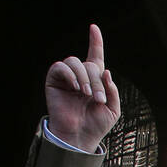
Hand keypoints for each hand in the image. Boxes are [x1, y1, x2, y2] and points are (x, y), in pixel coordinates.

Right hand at [44, 24, 120, 151]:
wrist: (80, 137)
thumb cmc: (96, 125)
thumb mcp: (113, 109)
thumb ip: (112, 90)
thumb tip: (106, 71)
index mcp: (95, 81)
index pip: (95, 56)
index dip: (95, 42)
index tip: (93, 28)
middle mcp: (80, 76)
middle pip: (89, 64)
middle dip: (96, 80)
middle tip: (97, 98)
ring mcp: (67, 78)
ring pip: (75, 62)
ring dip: (84, 78)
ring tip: (86, 94)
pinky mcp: (54, 81)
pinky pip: (60, 67)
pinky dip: (69, 74)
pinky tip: (75, 87)